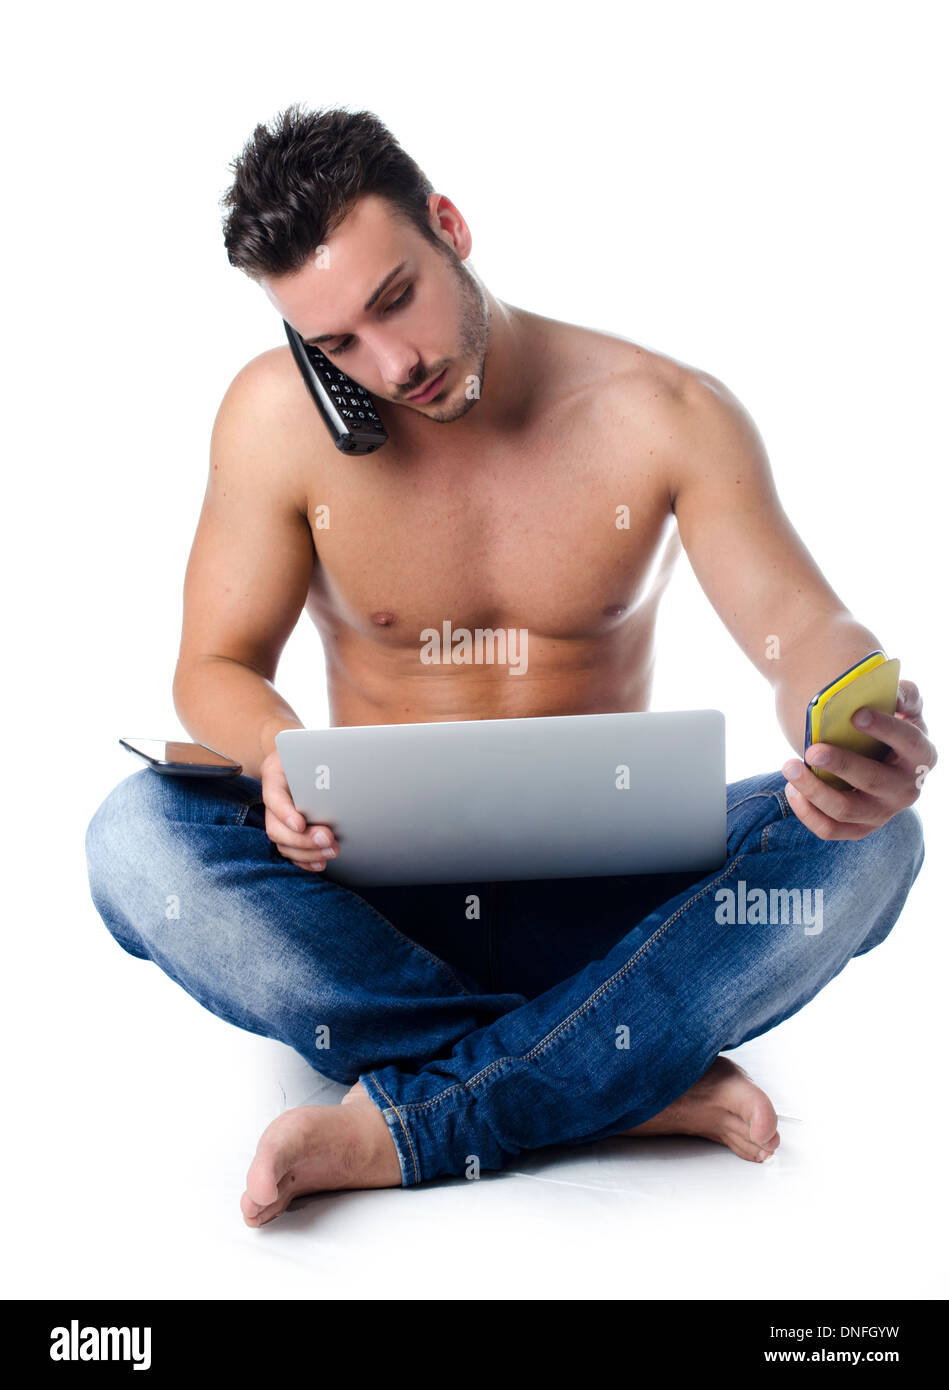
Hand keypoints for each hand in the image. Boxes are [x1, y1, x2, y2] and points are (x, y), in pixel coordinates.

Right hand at [259, 748, 339, 871]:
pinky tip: (320, 863)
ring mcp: (278, 816)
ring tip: (331, 851)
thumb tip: (350, 774)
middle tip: (327, 839)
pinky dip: (305, 861)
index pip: (273, 796)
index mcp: (275, 773)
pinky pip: (290, 852)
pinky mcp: (288, 830)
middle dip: (302, 839)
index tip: (300, 824)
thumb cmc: (317, 747)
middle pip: (275, 827)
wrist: (312, 753)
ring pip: (283, 844)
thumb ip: (326, 756)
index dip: (285, 813)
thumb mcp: (317, 743)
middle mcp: (273, 797)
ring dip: (307, 852)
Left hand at [781, 680, 936, 839]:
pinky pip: (830, 830)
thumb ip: (905, 694)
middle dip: (841, 764)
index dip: (884, 728)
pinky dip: (807, 812)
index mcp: (922, 755)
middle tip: (812, 749)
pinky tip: (792, 788)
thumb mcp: (903, 707)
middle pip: (872, 780)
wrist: (876, 761)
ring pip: (845, 810)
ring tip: (790, 767)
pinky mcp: (859, 829)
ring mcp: (882, 813)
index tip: (855, 714)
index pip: (908, 742)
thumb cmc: (886, 728)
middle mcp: (907, 790)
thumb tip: (895, 695)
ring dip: (814, 790)